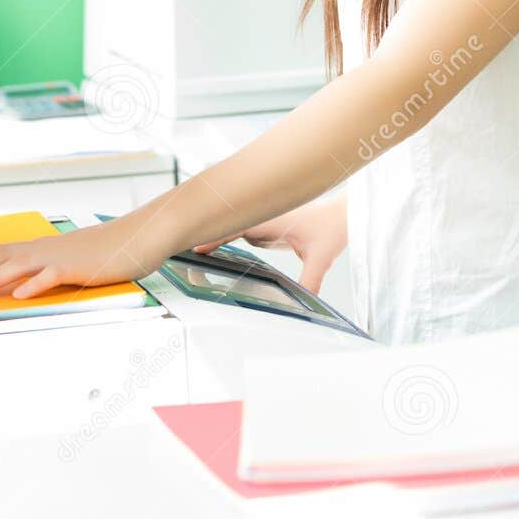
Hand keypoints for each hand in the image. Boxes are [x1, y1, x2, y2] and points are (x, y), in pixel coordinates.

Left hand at [0, 220, 148, 300]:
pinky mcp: (78, 268)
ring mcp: (59, 257)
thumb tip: (19, 285)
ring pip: (18, 266)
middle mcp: (43, 249)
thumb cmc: (103, 252)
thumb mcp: (67, 258)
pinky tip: (20, 295)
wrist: (134, 237)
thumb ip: (43, 268)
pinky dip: (34, 284)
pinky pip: (52, 275)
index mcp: (39, 247)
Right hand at [192, 193, 347, 294]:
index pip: (234, 224)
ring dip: (209, 232)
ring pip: (227, 224)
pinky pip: (234, 228)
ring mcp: (260, 220)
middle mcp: (261, 216)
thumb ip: (311, 280)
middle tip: (177, 244)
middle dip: (202, 231)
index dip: (213, 234)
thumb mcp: (321, 257)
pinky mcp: (262, 226)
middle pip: (224, 222)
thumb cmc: (331, 230)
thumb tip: (307, 303)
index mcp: (270, 219)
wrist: (340, 215)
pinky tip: (208, 248)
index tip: (193, 244)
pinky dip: (220, 236)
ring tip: (185, 247)